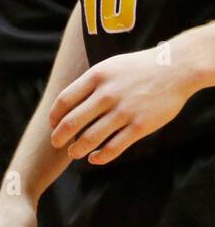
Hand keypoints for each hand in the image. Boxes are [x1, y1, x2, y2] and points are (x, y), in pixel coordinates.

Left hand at [50, 48, 193, 165]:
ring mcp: (124, 111)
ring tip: (73, 154)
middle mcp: (106, 94)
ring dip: (77, 149)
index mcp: (95, 77)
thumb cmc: (137, 68)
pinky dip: (101, 156)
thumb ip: (89, 83)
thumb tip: (68, 102)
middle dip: (60, 136)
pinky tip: (94, 159)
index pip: (64, 100)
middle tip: (55, 143)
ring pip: (91, 137)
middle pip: (72, 121)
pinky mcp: (140, 126)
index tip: (52, 124)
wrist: (174, 69)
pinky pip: (115, 146)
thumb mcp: (108, 67)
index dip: (55, 115)